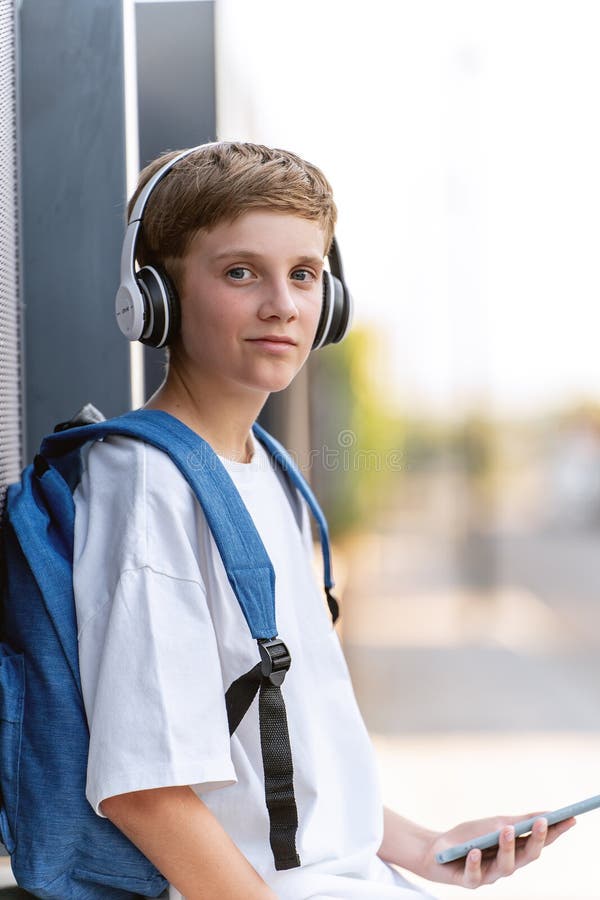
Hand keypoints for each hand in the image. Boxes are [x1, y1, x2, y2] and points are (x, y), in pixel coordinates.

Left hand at [422, 812, 575, 887]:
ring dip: (507, 847)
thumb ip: (519, 822)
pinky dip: (476, 862)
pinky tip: (476, 851)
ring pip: (505, 866)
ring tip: (506, 830)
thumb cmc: (470, 837)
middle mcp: (507, 866)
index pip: (540, 843)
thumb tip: (547, 813)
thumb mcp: (496, 824)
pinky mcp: (469, 881)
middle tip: (542, 822)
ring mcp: (490, 875)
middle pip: (527, 857)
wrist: (437, 851)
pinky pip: (475, 874)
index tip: (570, 819)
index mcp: (516, 852)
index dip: (556, 833)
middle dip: (536, 840)